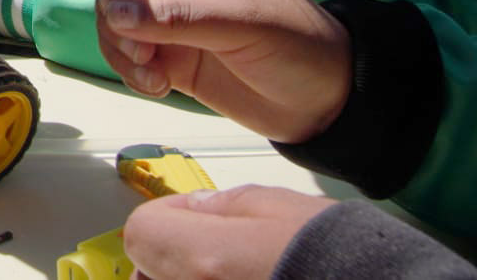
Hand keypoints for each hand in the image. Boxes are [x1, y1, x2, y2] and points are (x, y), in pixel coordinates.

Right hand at [96, 0, 351, 142]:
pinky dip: (132, 75)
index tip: (113, 6)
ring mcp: (174, 29)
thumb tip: (114, 14)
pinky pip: (132, 62)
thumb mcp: (242, 24)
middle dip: (115, 21)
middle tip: (139, 52)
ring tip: (152, 78)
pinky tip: (159, 89)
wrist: (331, 104)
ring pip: (118, 28)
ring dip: (120, 53)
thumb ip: (177, 18)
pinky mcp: (174, 64)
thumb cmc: (298, 46)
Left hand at [123, 185, 335, 279]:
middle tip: (213, 243)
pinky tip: (247, 277)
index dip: (167, 215)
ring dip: (187, 274)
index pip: (142, 230)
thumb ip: (225, 205)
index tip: (195, 213)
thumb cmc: (335, 253)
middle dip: (172, 251)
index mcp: (203, 255)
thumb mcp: (276, 206)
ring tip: (233, 266)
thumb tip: (200, 207)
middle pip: (149, 268)